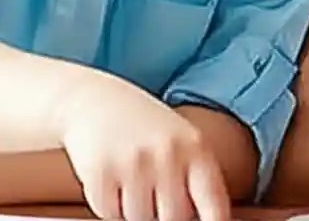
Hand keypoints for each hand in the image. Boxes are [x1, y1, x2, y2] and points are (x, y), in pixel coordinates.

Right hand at [58, 78, 230, 220]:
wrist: (94, 99)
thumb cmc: (144, 127)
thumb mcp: (180, 141)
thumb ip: (194, 179)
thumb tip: (203, 219)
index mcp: (196, 147)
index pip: (214, 204)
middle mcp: (168, 154)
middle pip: (175, 218)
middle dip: (163, 214)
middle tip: (153, 191)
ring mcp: (134, 163)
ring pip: (140, 219)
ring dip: (133, 209)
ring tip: (130, 179)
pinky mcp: (101, 173)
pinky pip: (109, 213)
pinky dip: (109, 205)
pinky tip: (111, 178)